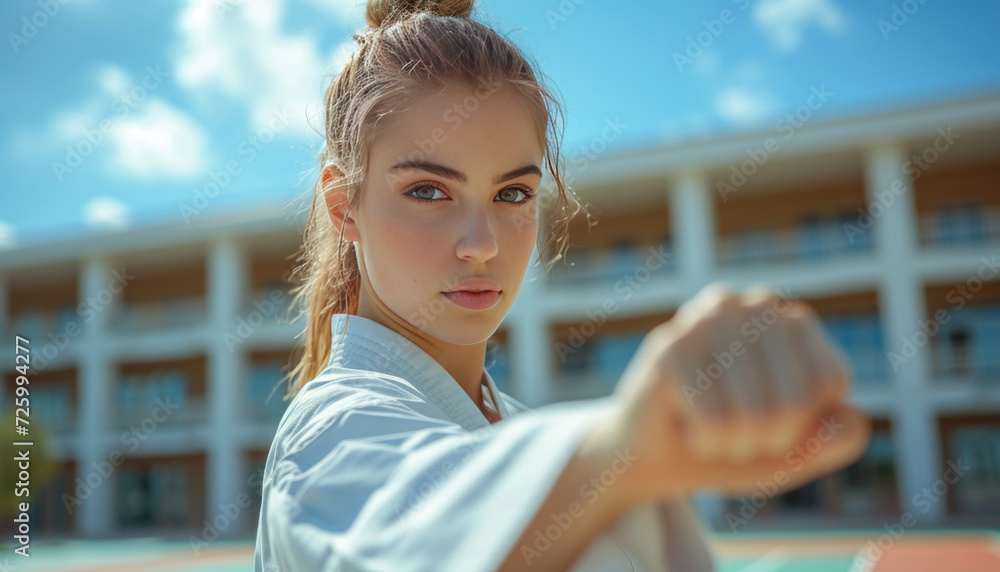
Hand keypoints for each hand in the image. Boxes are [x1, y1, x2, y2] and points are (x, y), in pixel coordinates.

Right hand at [606, 281, 871, 501]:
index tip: (770, 422)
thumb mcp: (798, 451)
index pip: (828, 383)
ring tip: (707, 427)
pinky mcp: (668, 348)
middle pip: (792, 403)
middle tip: (733, 431)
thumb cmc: (732, 444)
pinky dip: (703, 442)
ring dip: (731, 444)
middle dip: (765, 440)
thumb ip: (839, 440)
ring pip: (754, 416)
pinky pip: (714, 422)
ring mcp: (706, 320)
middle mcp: (751, 305)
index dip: (803, 424)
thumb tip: (850, 418)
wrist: (655, 457)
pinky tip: (683, 423)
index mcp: (791, 320)